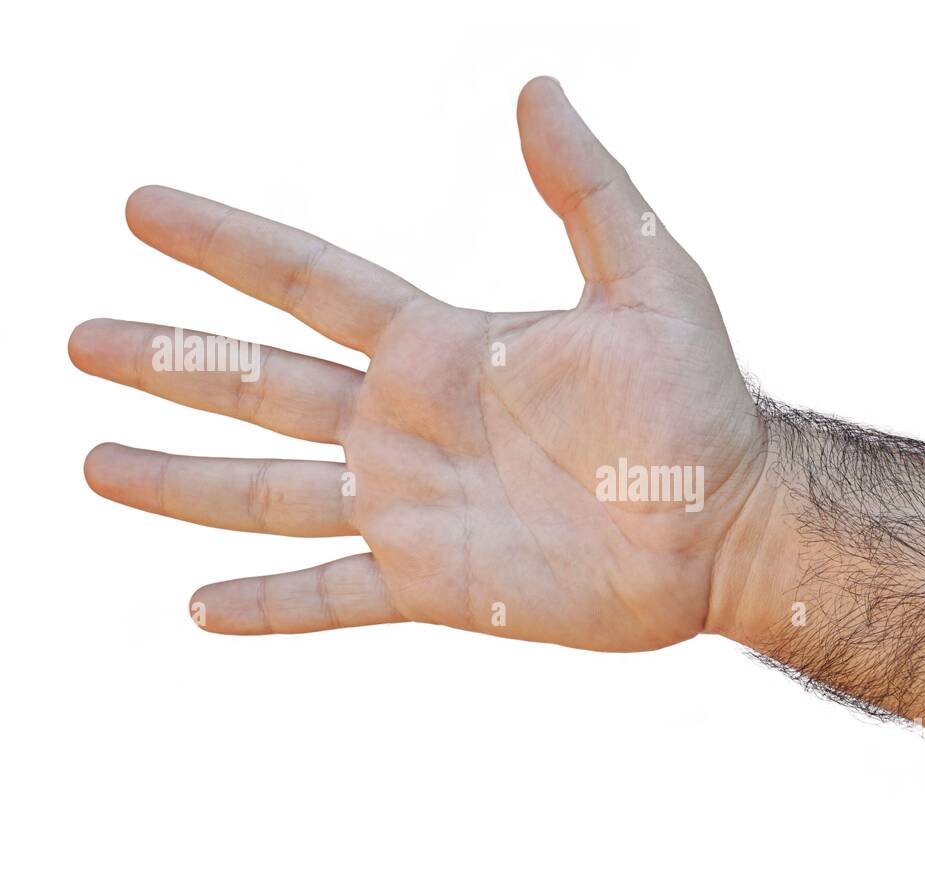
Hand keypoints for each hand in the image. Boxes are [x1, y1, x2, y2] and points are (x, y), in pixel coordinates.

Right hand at [71, 77, 765, 648]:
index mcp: (442, 346)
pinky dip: (267, 604)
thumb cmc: (699, 403)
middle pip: (261, 387)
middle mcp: (408, 424)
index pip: (308, 282)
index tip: (140, 208)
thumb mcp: (647, 279)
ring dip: (181, 483)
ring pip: (270, 495)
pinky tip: (198, 606)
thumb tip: (537, 88)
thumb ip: (587, 189)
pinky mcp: (435, 585)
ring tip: (97, 464)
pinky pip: (331, 596)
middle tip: (80, 340)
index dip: (225, 244)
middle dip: (171, 361)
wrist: (727, 525)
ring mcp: (413, 508)